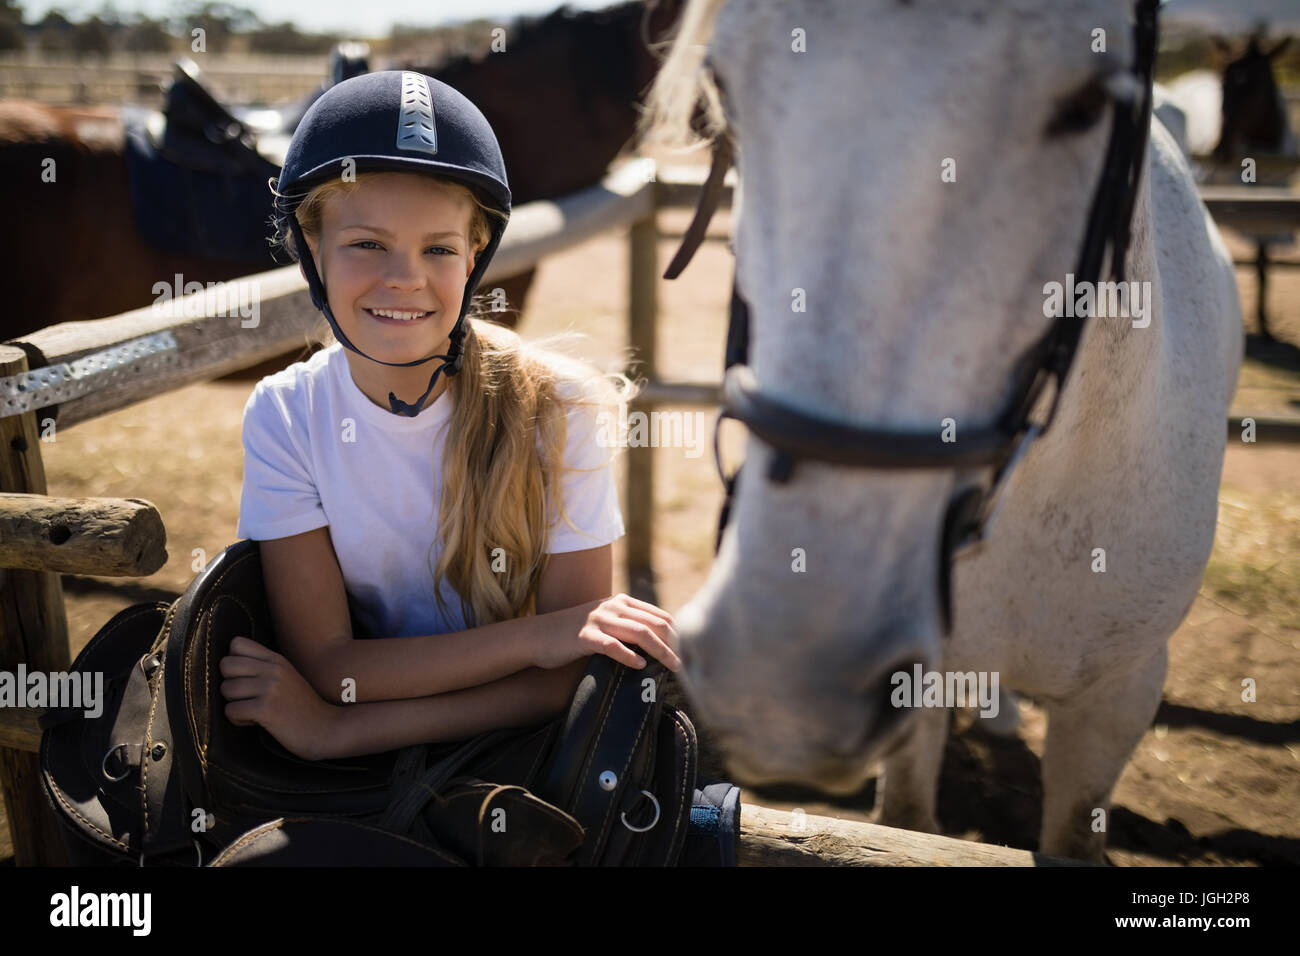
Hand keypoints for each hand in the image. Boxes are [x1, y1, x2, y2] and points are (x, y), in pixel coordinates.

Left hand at [219, 636, 339, 760]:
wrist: (326, 730)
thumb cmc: (303, 708)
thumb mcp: (288, 678)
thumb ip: (264, 667)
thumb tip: (228, 665)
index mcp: (277, 660)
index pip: (236, 644)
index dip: (234, 663)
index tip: (245, 678)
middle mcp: (273, 669)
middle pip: (225, 665)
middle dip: (230, 683)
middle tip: (246, 697)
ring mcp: (270, 688)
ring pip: (226, 689)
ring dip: (234, 704)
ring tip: (253, 711)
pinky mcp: (265, 709)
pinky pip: (231, 711)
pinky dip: (238, 720)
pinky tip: (256, 722)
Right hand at [535, 594, 680, 672]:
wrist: (539, 635)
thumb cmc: (575, 634)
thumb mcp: (605, 623)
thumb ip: (628, 627)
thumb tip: (660, 646)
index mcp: (622, 602)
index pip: (659, 615)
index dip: (678, 633)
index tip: (691, 652)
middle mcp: (613, 607)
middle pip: (653, 624)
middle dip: (674, 643)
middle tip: (687, 663)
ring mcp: (598, 620)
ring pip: (638, 633)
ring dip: (660, 650)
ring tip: (672, 666)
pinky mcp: (585, 636)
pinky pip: (612, 645)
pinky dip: (628, 655)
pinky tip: (639, 666)